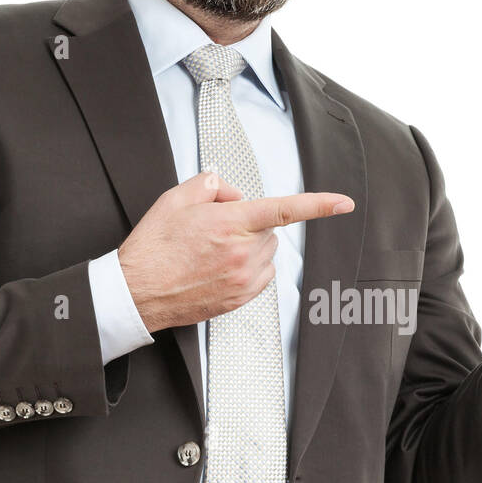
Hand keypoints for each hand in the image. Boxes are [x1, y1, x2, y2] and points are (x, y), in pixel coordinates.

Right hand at [117, 170, 353, 332]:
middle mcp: (243, 254)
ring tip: (210, 250)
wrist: (137, 292)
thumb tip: (229, 191)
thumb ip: (209, 184)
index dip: (319, 205)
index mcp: (230, 224)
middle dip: (247, 221)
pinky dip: (247, 266)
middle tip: (212, 226)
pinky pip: (260, 274)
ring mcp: (244, 280)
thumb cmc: (153, 248)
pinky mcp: (240, 298)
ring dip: (248, 245)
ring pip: (265, 252)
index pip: (284, 210)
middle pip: (267, 228)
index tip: (344, 203)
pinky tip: (217, 267)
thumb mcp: (174, 199)